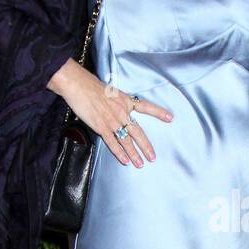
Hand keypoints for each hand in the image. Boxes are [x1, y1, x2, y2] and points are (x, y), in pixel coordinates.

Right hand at [48, 59, 171, 166]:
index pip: (146, 107)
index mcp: (126, 100)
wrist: (78, 85)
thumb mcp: (111, 91)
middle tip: (153, 157)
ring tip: (141, 164)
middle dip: (146, 146)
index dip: (159, 112)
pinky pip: (113, 143)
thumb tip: (120, 111)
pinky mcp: (101, 126)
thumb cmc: (91, 86)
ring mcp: (113, 120)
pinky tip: (125, 160)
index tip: (170, 118)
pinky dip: (120, 153)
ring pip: (127, 141)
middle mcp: (123, 111)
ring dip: (134, 154)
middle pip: (138, 132)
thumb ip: (118, 102)